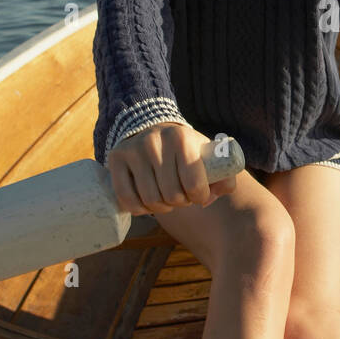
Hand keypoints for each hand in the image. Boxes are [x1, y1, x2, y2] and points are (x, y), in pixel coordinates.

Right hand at [107, 121, 236, 215]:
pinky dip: (139, 208)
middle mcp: (155, 141)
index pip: (194, 184)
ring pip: (150, 199)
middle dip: (181, 203)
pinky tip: (147, 202)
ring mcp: (133, 149)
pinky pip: (127, 198)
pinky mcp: (116, 158)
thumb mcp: (207, 155)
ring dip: (162, 207)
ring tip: (167, 198)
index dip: (200, 197)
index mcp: (182, 138)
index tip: (199, 195)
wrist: (154, 129)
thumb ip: (223, 176)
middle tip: (182, 196)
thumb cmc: (186, 150)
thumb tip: (212, 196)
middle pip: (171, 195)